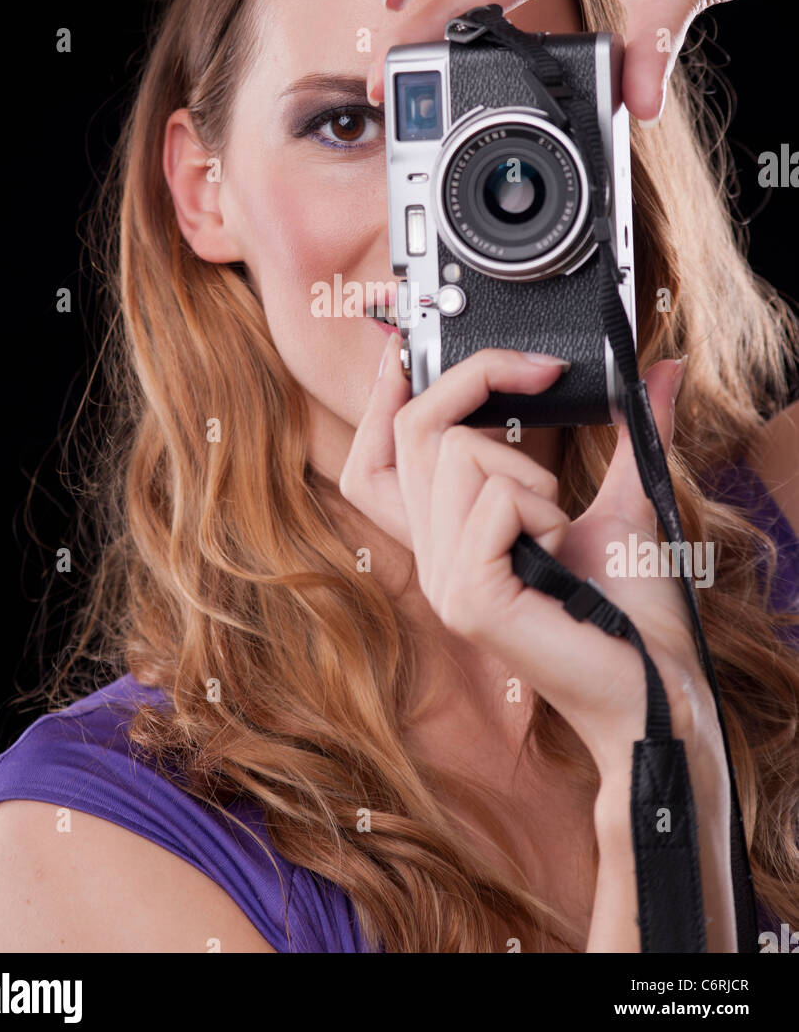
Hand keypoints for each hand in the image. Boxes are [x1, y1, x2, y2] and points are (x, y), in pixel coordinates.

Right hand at [339, 339, 715, 774]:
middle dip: (480, 378)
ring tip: (559, 528)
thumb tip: (660, 372)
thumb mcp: (620, 500)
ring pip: (456, 454)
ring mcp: (443, 580)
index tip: (404, 347)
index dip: (377, 398)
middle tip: (545, 374)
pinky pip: (493, 502)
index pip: (373, 461)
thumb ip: (628, 436)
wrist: (656, 684)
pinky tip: (559, 553)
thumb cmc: (631, 610)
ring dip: (530, 474)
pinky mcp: (468, 596)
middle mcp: (432, 558)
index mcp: (448, 538)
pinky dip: (544, 511)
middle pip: (413, 430)